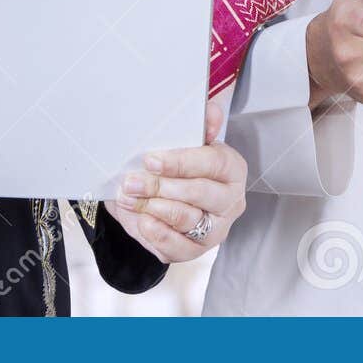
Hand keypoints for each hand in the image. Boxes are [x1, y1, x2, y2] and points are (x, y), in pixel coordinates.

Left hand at [105, 100, 247, 262]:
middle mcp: (231, 201)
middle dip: (162, 187)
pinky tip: (142, 220)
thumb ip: (201, 123)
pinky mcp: (198, 250)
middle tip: (133, 182)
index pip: (212, 163)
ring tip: (130, 198)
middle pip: (200, 193)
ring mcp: (216, 228)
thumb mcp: (187, 140)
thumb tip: (211, 112)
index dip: (181, 162)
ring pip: (188, 220)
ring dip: (155, 208)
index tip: (151, 160)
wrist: (163, 195)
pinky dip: (158, 234)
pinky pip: (180, 247)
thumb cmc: (179, 164)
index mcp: (232, 168)